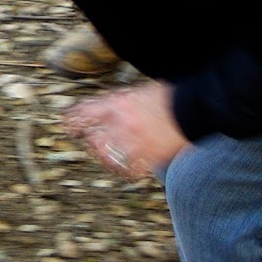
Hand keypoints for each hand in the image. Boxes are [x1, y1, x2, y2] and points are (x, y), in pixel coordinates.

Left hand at [63, 82, 189, 179]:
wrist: (195, 106)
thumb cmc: (168, 96)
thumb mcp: (138, 92)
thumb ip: (119, 102)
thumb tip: (103, 109)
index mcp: (119, 103)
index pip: (85, 113)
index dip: (73, 120)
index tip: (66, 124)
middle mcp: (122, 123)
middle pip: (93, 138)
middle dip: (90, 141)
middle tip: (90, 142)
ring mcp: (135, 142)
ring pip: (108, 156)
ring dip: (105, 157)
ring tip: (106, 156)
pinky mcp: (149, 157)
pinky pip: (129, 169)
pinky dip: (125, 169)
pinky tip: (126, 168)